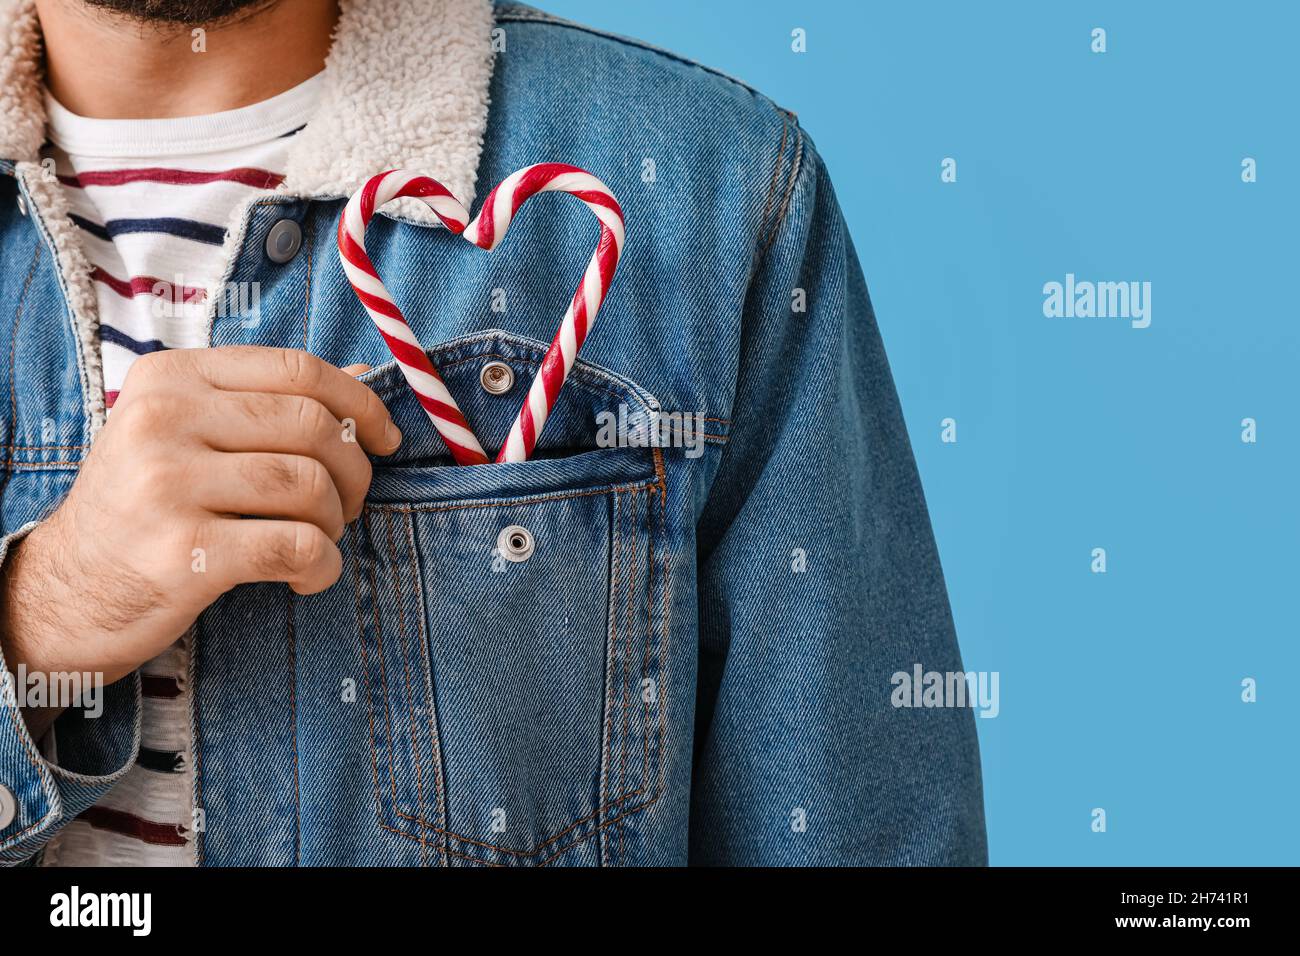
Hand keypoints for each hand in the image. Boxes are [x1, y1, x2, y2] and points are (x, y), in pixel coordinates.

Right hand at [0, 347, 398, 692]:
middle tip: (348, 504)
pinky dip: (322, 566)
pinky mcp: (183, 552)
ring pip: (309, 485)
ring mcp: (168, 485)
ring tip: (318, 539)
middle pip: (313, 426)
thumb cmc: (145, 508)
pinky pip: (296, 547)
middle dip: (354, 471)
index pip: (296, 370)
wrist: (67, 592)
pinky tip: (308, 577)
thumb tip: (367, 377)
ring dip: (335, 521)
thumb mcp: (187, 435)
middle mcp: (164, 420)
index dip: (360, 403)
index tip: (385, 438)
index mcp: (172, 377)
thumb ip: (266, 403)